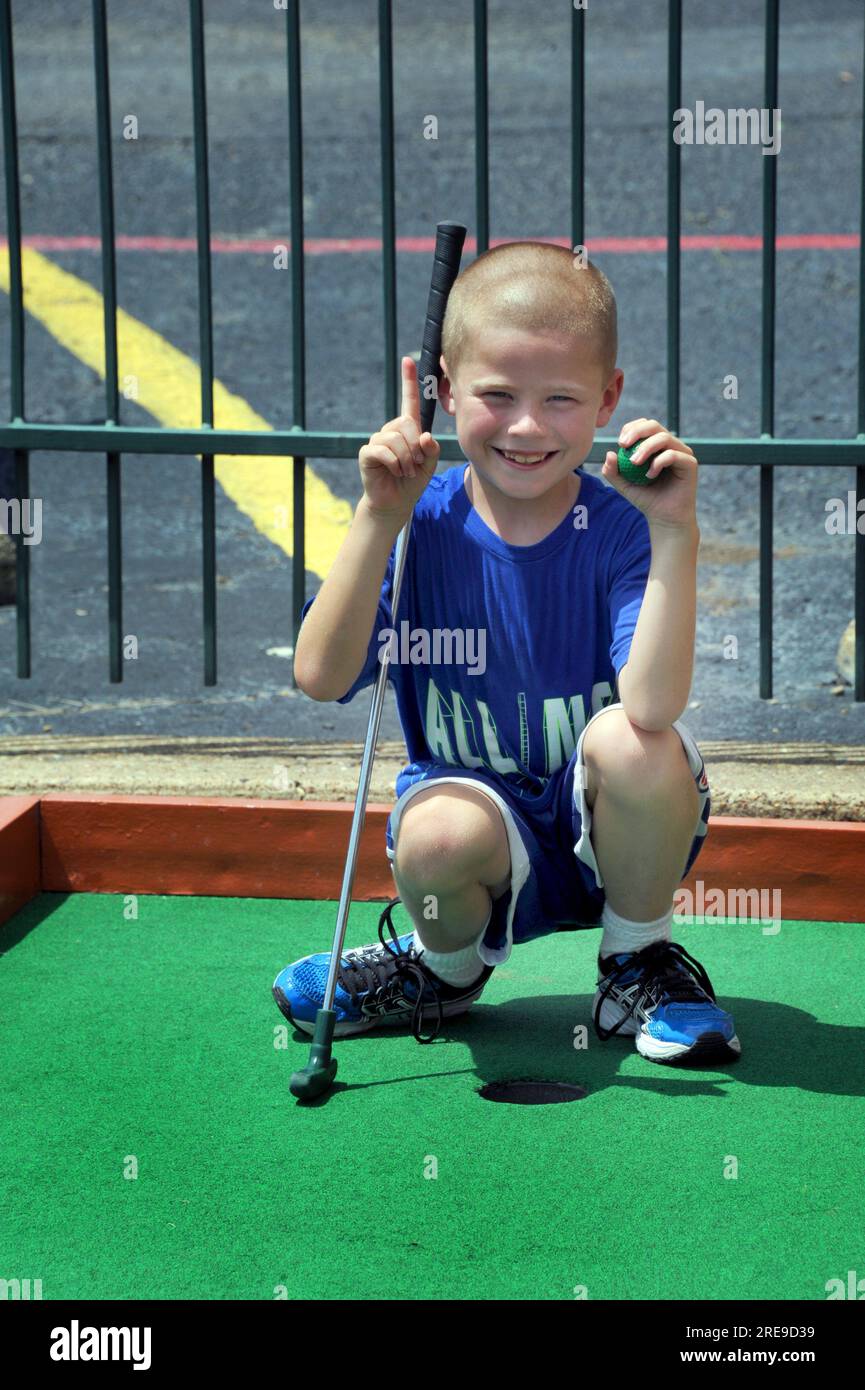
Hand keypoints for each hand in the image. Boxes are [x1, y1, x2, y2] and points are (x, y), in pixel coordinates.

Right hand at [359, 356, 439, 519]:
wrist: (395, 503)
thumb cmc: (412, 482)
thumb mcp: (429, 465)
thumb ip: (432, 450)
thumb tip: (425, 436)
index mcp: (407, 429)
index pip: (409, 401)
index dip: (408, 381)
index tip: (408, 360)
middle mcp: (390, 430)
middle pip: (406, 424)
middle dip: (415, 447)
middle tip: (415, 465)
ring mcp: (377, 440)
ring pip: (396, 439)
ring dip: (406, 460)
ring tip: (405, 472)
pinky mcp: (367, 453)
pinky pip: (383, 450)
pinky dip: (394, 464)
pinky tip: (394, 472)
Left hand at [602, 418, 697, 530]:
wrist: (665, 519)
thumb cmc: (647, 500)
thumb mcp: (624, 485)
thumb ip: (613, 471)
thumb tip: (609, 453)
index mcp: (656, 446)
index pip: (644, 426)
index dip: (631, 428)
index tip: (620, 442)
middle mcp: (671, 446)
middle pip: (654, 425)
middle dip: (637, 432)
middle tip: (623, 445)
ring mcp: (682, 453)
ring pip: (664, 437)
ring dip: (646, 447)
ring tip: (634, 463)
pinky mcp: (690, 463)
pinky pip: (673, 454)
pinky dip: (658, 462)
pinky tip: (650, 476)